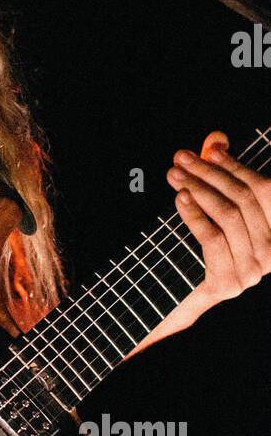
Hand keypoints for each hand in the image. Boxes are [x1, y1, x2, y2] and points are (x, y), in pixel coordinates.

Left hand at [166, 129, 270, 313]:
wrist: (178, 296)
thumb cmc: (197, 245)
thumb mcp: (210, 206)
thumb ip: (218, 174)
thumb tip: (216, 139)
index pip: (261, 189)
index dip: (235, 166)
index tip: (208, 148)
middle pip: (243, 199)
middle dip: (210, 174)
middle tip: (180, 158)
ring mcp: (254, 271)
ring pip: (228, 216)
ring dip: (199, 190)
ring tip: (174, 175)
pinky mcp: (230, 283)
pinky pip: (213, 238)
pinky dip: (195, 214)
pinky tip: (179, 199)